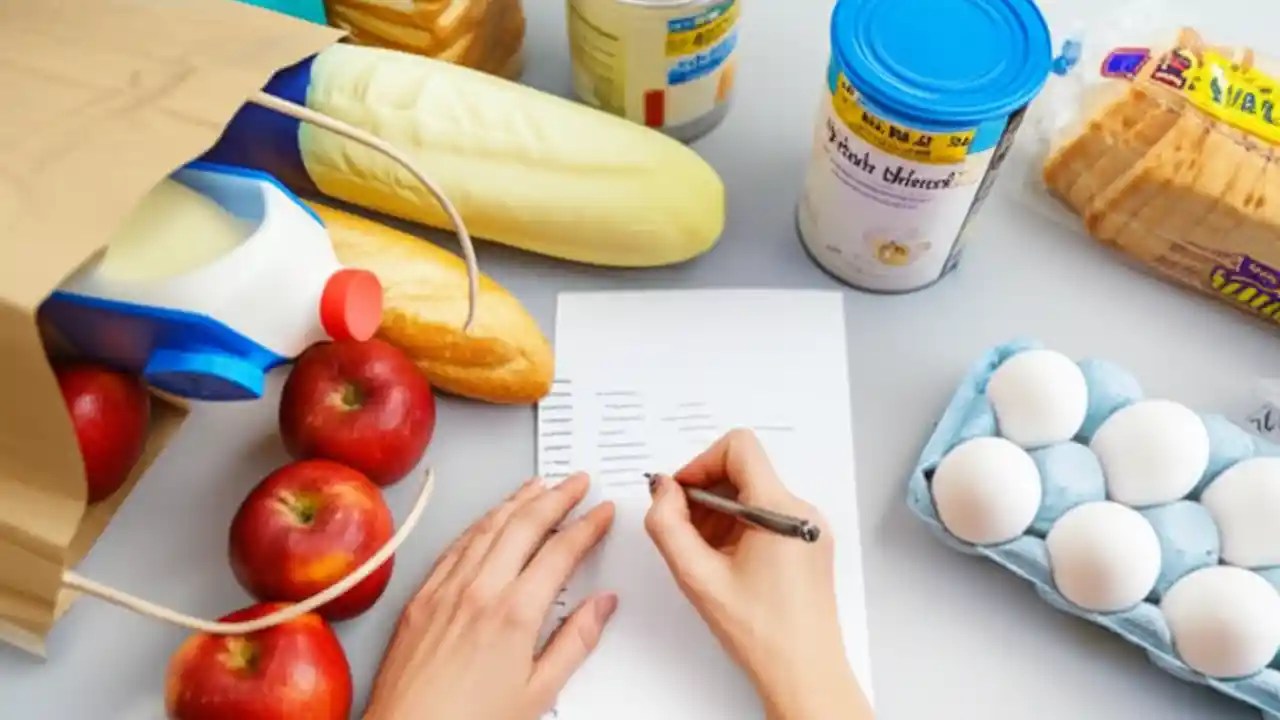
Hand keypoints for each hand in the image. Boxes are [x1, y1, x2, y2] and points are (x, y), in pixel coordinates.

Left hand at [363, 473, 616, 719]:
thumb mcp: (538, 693)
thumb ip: (574, 642)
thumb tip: (603, 605)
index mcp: (514, 614)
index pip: (561, 551)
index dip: (587, 525)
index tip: (603, 511)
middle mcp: (478, 592)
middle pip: (524, 525)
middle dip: (557, 496)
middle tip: (577, 481)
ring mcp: (445, 590)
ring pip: (487, 527)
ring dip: (517, 500)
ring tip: (538, 485)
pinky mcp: (420, 598)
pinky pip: (455, 546)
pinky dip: (480, 524)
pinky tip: (488, 519)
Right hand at [644, 429, 871, 719]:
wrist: (804, 672)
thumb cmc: (762, 632)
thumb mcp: (698, 577)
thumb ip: (668, 525)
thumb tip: (662, 490)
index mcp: (780, 510)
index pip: (738, 447)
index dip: (700, 463)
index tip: (680, 494)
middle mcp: (802, 511)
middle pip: (745, 471)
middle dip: (706, 493)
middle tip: (683, 529)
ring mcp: (809, 528)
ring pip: (754, 494)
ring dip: (719, 513)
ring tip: (703, 554)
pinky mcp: (808, 544)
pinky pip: (767, 516)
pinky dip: (738, 528)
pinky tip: (724, 562)